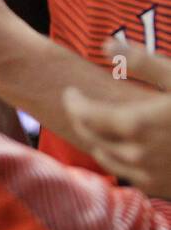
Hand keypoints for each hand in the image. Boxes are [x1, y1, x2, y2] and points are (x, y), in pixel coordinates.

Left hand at [63, 42, 170, 198]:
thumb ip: (141, 61)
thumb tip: (105, 42)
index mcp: (135, 124)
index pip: (84, 114)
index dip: (72, 101)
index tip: (71, 91)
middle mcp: (135, 154)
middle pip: (90, 136)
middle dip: (81, 119)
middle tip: (80, 104)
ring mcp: (147, 174)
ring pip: (104, 156)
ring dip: (96, 139)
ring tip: (98, 122)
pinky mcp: (159, 187)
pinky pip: (124, 172)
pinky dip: (116, 156)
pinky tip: (123, 143)